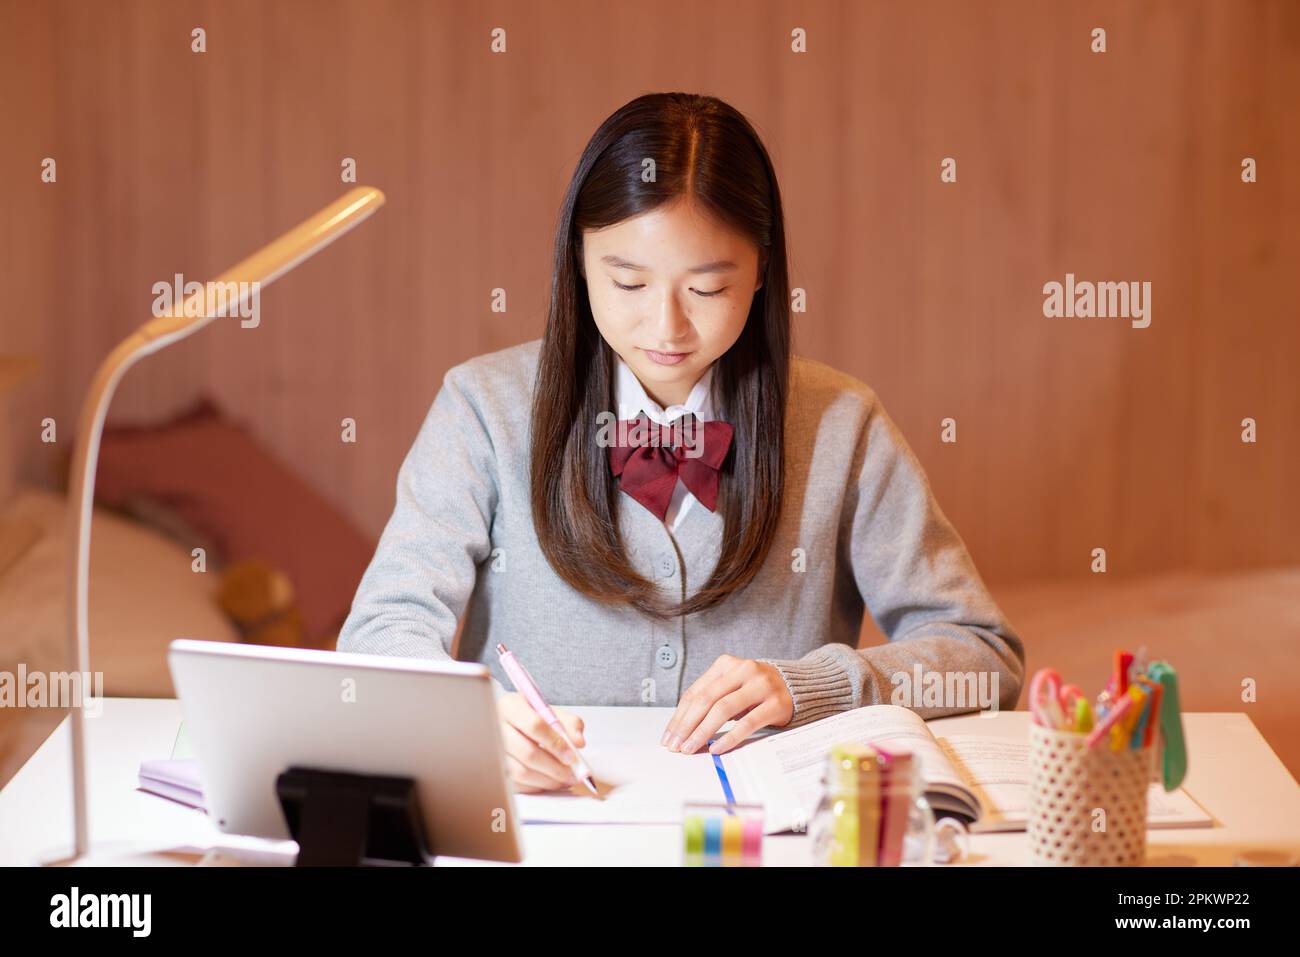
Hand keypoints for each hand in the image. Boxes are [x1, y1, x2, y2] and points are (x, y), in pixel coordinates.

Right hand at [496, 692, 586, 793]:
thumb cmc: (530, 717)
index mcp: (510, 706)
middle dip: (554, 767)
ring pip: (520, 772)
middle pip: (527, 752)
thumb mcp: (550, 712)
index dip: (556, 743)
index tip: (571, 756)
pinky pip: (516, 784)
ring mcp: (490, 750)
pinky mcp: (493, 769)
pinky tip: (549, 783)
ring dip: (547, 780)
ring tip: (563, 781)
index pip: (534, 725)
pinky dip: (536, 787)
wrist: (509, 724)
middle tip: (571, 775)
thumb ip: (569, 723)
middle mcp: (495, 727)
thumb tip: (578, 743)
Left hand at [660, 655, 793, 755]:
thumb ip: (711, 699)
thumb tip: (682, 729)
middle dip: (686, 725)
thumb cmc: (756, 689)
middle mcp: (743, 670)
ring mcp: (760, 685)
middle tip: (676, 745)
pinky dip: (729, 737)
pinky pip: (747, 722)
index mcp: (726, 664)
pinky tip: (717, 748)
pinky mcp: (775, 703)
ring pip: (723, 709)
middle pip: (706, 699)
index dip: (679, 716)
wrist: (797, 685)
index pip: (696, 692)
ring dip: (703, 731)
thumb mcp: (732, 686)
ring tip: (691, 748)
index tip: (668, 735)